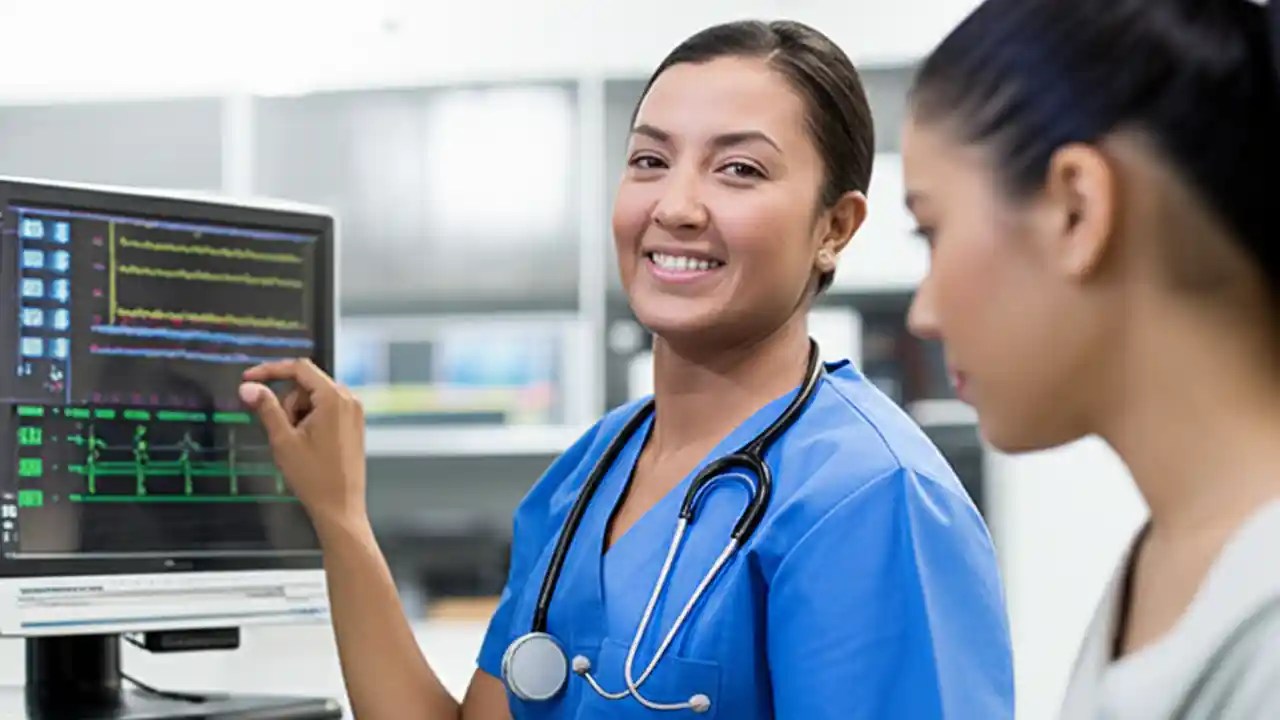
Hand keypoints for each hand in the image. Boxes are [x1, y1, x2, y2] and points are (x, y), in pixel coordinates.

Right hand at [238, 358, 366, 528]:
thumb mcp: (283, 440)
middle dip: (288, 403)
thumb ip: (266, 408)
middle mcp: (349, 399)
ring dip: (298, 414)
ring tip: (298, 444)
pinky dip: (310, 420)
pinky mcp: (353, 424)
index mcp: (334, 398)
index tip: (249, 378)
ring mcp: (354, 412)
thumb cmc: (314, 478)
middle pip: (306, 384)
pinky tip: (307, 445)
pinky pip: (326, 410)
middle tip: (283, 432)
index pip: (299, 368)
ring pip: (314, 398)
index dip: (271, 370)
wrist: (340, 508)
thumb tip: (249, 387)